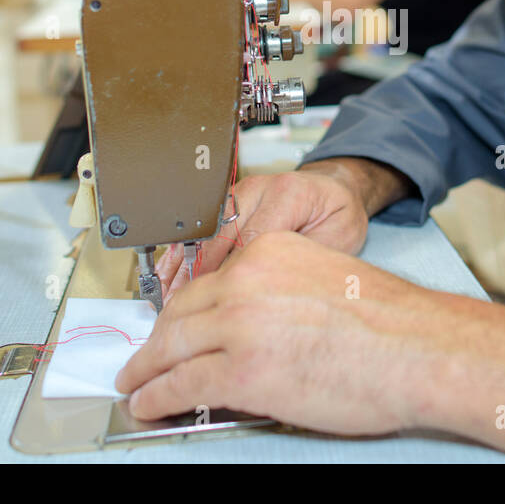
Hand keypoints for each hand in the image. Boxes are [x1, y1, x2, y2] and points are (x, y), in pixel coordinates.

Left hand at [117, 231, 504, 459]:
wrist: (417, 349)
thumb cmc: (390, 321)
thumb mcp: (325, 278)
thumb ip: (282, 291)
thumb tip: (254, 326)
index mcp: (269, 252)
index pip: (208, 280)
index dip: (182, 310)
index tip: (172, 325)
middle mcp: (247, 280)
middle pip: (181, 311)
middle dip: (156, 340)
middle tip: (142, 357)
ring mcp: (241, 325)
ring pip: (172, 347)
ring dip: (146, 370)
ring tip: (135, 386)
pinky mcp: (242, 371)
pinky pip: (182, 384)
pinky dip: (157, 396)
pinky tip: (148, 404)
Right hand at [156, 169, 368, 297]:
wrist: (334, 190)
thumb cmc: (337, 216)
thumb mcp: (336, 240)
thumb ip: (302, 263)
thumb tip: (266, 296)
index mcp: (288, 195)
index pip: (249, 240)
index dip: (228, 277)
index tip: (215, 309)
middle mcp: (257, 189)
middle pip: (217, 236)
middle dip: (197, 278)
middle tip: (183, 314)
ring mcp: (238, 193)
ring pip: (200, 233)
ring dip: (182, 269)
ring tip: (168, 302)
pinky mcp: (226, 201)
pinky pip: (197, 229)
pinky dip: (180, 255)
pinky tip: (167, 278)